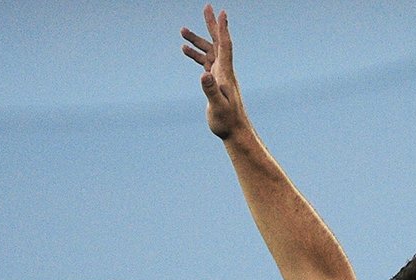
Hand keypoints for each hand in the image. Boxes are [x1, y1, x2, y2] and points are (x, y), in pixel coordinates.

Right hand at [181, 6, 247, 139]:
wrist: (234, 130)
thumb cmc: (227, 121)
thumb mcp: (217, 106)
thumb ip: (210, 90)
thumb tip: (203, 75)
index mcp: (225, 73)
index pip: (225, 45)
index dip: (223, 29)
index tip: (222, 12)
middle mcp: (224, 70)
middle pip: (218, 42)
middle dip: (211, 24)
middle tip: (207, 7)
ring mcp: (219, 75)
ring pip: (209, 51)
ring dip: (197, 39)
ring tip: (181, 30)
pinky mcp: (215, 81)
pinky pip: (205, 62)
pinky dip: (196, 54)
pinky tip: (184, 50)